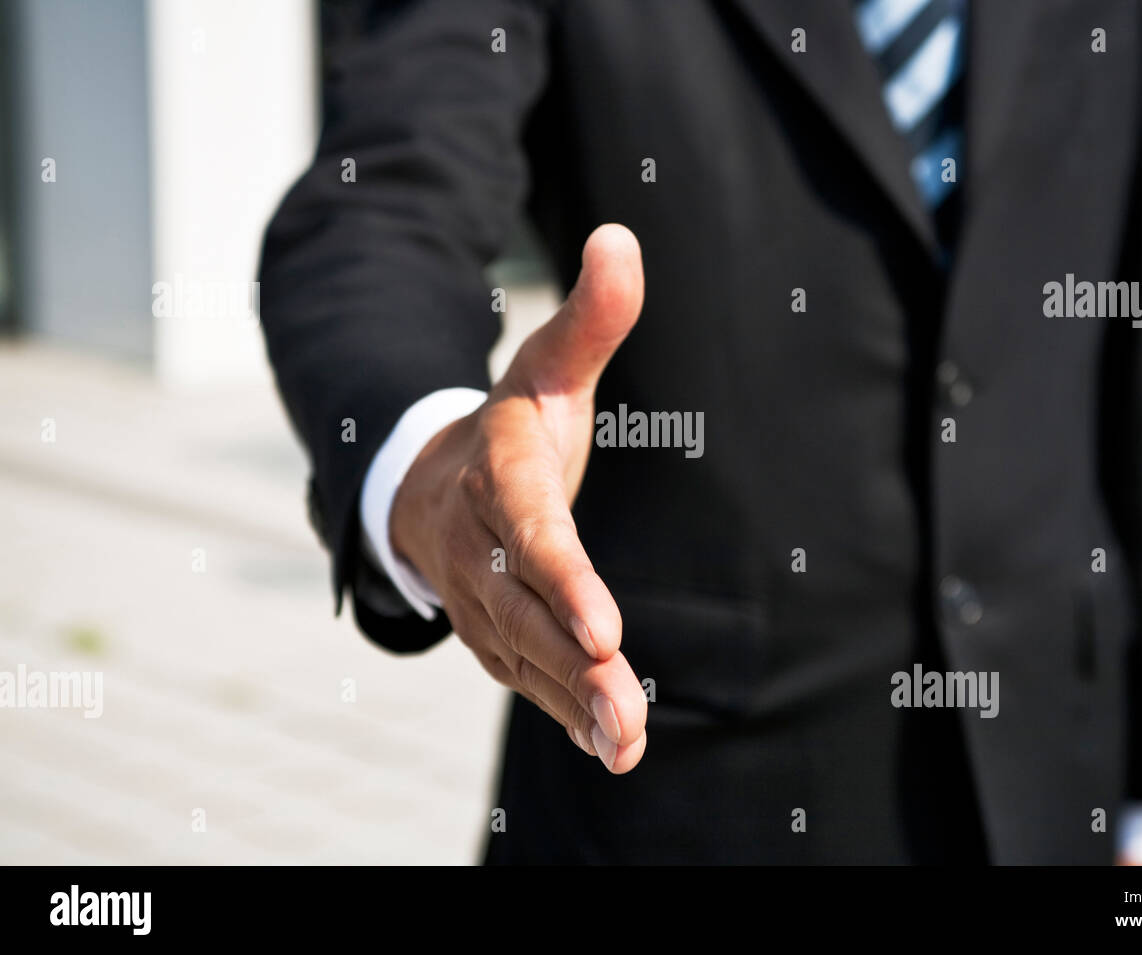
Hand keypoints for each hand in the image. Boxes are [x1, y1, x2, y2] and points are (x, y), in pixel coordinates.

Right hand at [391, 224, 647, 772]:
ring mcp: (478, 596)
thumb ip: (591, 316)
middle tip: (629, 718)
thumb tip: (622, 234)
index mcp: (498, 476)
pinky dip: (565, 711)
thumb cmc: (505, 423)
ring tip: (627, 746)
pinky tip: (613, 746)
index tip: (606, 629)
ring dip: (576, 704)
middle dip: (578, 668)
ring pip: (526, 658)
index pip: (532, 531)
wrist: (421, 480)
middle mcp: (480, 545)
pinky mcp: (489, 631)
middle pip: (528, 612)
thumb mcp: (545, 366)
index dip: (564, 579)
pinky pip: (526, 675)